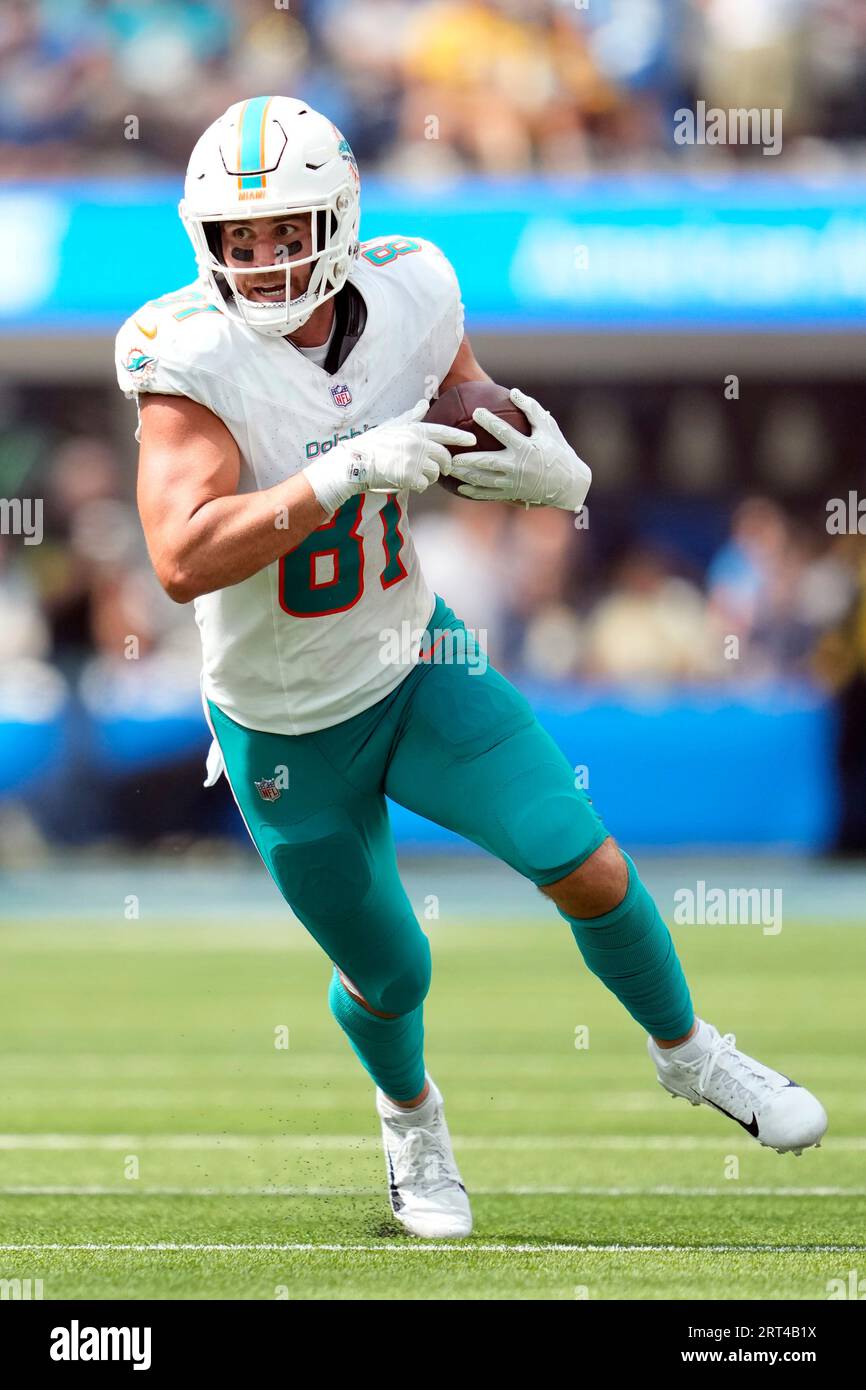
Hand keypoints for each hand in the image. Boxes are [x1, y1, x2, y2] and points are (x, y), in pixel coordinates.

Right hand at [304, 399, 475, 514]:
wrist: (356, 463)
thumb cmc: (372, 444)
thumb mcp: (393, 425)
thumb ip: (411, 417)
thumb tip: (423, 403)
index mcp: (415, 430)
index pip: (444, 433)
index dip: (460, 438)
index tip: (473, 441)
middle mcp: (418, 444)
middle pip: (444, 457)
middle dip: (445, 465)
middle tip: (441, 470)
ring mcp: (415, 460)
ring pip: (435, 473)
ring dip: (428, 477)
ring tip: (415, 474)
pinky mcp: (410, 476)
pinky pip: (423, 484)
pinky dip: (417, 485)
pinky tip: (406, 481)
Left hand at [443, 388, 590, 510]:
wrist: (568, 484)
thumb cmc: (558, 451)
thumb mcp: (548, 428)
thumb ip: (531, 409)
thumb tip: (513, 391)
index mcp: (527, 448)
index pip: (504, 432)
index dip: (490, 422)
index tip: (476, 412)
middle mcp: (518, 467)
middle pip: (487, 462)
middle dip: (468, 458)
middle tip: (451, 452)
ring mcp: (514, 482)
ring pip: (485, 480)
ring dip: (465, 475)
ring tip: (449, 468)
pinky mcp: (512, 493)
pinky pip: (490, 494)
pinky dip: (475, 492)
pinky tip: (461, 487)